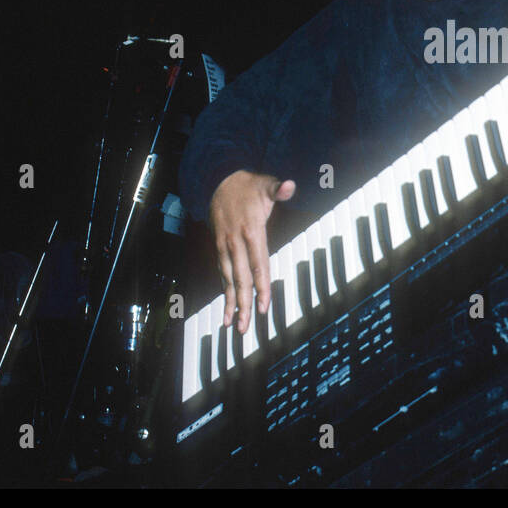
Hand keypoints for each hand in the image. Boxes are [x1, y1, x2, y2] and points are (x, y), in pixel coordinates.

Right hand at [207, 170, 295, 333]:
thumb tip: (289, 185)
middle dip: (243, 303)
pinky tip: (227, 307)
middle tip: (244, 326)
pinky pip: (222, 273)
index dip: (261, 286)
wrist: (218, 180)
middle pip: (240, 278)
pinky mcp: (219, 247)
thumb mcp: (266, 184)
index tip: (263, 306)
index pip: (258, 263)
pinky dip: (224, 290)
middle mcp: (235, 242)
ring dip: (230, 302)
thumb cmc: (248, 186)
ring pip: (228, 279)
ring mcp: (225, 246)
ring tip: (231, 324)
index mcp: (251, 230)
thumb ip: (278, 189)